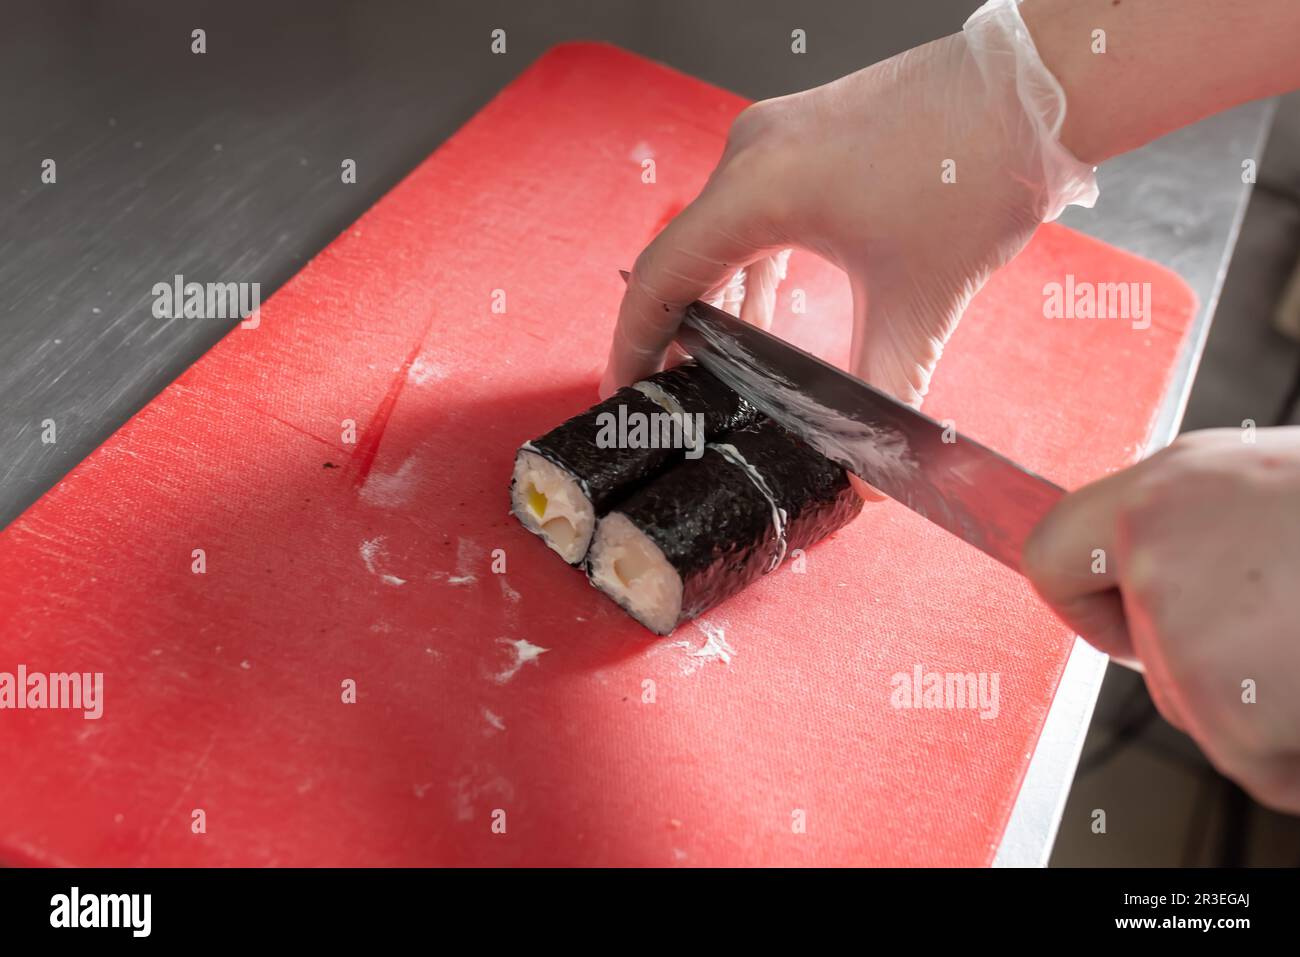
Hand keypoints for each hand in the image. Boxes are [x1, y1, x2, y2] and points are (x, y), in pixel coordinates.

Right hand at [601, 0, 1095, 407]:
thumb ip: (885, 393)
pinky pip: (748, 211)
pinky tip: (763, 312)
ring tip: (716, 364)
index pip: (660, 277)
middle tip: (670, 394)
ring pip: (714, 234)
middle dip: (670, 332)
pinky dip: (746, 266)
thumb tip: (870, 474)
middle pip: (679, 257)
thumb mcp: (920, 302)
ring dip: (712, 300)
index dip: (632, 344)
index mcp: (756, 190)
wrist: (1035, 92)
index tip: (621, 392)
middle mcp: (750, 155)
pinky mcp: (802, 136)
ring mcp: (774, 138)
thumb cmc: (975, 171)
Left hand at [1023, 427, 1299, 812]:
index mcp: (1158, 496)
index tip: (1124, 616)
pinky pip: (1257, 765)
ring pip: (1200, 713)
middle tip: (1286, 620)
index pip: (1050, 557)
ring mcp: (1189, 639)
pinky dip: (1299, 753)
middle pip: (1143, 656)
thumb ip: (1188, 527)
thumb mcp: (1257, 485)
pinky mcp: (1235, 714)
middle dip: (1204, 661)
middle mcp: (1154, 559)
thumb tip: (1141, 571)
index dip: (1087, 600)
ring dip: (1261, 702)